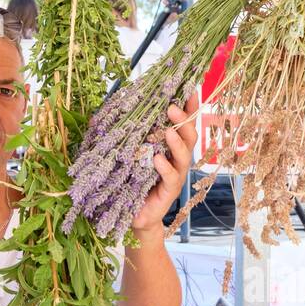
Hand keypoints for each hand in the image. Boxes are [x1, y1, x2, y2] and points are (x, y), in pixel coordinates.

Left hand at [131, 92, 198, 237]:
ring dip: (177, 142)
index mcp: (169, 147)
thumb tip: (113, 106)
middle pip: (189, 137)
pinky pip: (171, 178)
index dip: (188, 108)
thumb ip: (126, 133)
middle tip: (172, 107)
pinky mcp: (169, 192)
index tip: (190, 90)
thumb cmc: (130, 181)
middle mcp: (176, 159)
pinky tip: (157, 159)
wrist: (132, 216)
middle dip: (183, 120)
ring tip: (167, 130)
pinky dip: (165, 167)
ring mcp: (175, 176)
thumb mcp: (127, 152)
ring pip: (184, 156)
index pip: (183, 123)